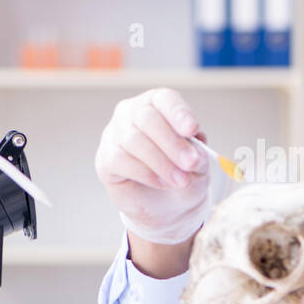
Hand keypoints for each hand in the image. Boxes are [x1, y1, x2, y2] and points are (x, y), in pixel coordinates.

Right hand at [95, 88, 212, 246]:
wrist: (165, 204)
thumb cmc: (180, 172)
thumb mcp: (198, 163)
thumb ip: (197, 153)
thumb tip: (193, 152)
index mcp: (156, 104)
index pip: (164, 99)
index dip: (178, 113)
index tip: (192, 129)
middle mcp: (131, 113)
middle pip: (147, 118)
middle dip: (172, 143)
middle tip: (191, 163)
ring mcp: (114, 135)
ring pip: (134, 140)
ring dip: (162, 162)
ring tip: (181, 180)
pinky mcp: (105, 159)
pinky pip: (120, 160)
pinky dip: (145, 173)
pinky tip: (161, 183)